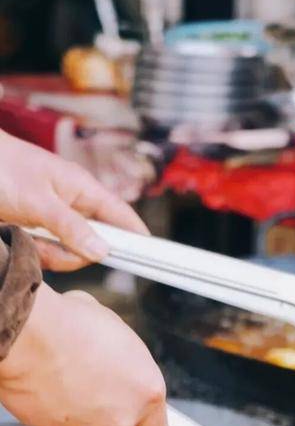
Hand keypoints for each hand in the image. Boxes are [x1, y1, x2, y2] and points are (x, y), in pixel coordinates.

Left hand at [0, 130, 147, 270]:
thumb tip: (103, 251)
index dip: (137, 237)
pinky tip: (20, 238)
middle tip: (48, 248)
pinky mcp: (38, 227)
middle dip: (73, 254)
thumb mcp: (37, 201)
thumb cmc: (1, 168)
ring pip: (70, 251)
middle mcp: (73, 204)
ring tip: (25, 238)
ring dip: (49, 254)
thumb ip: (71, 227)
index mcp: (82, 189)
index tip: (149, 258)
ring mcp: (56, 217)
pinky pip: (49, 251)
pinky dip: (36, 252)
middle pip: (95, 244)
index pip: (122, 216)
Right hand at [0, 284, 168, 425]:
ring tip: (69, 380)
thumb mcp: (117, 333)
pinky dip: (56, 411)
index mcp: (147, 392)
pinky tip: (50, 384)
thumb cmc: (72, 325)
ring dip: (84, 414)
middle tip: (97, 390)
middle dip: (111, 418)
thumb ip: (126, 360)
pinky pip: (60, 425)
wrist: (28, 335)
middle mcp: (121, 417)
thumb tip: (117, 357)